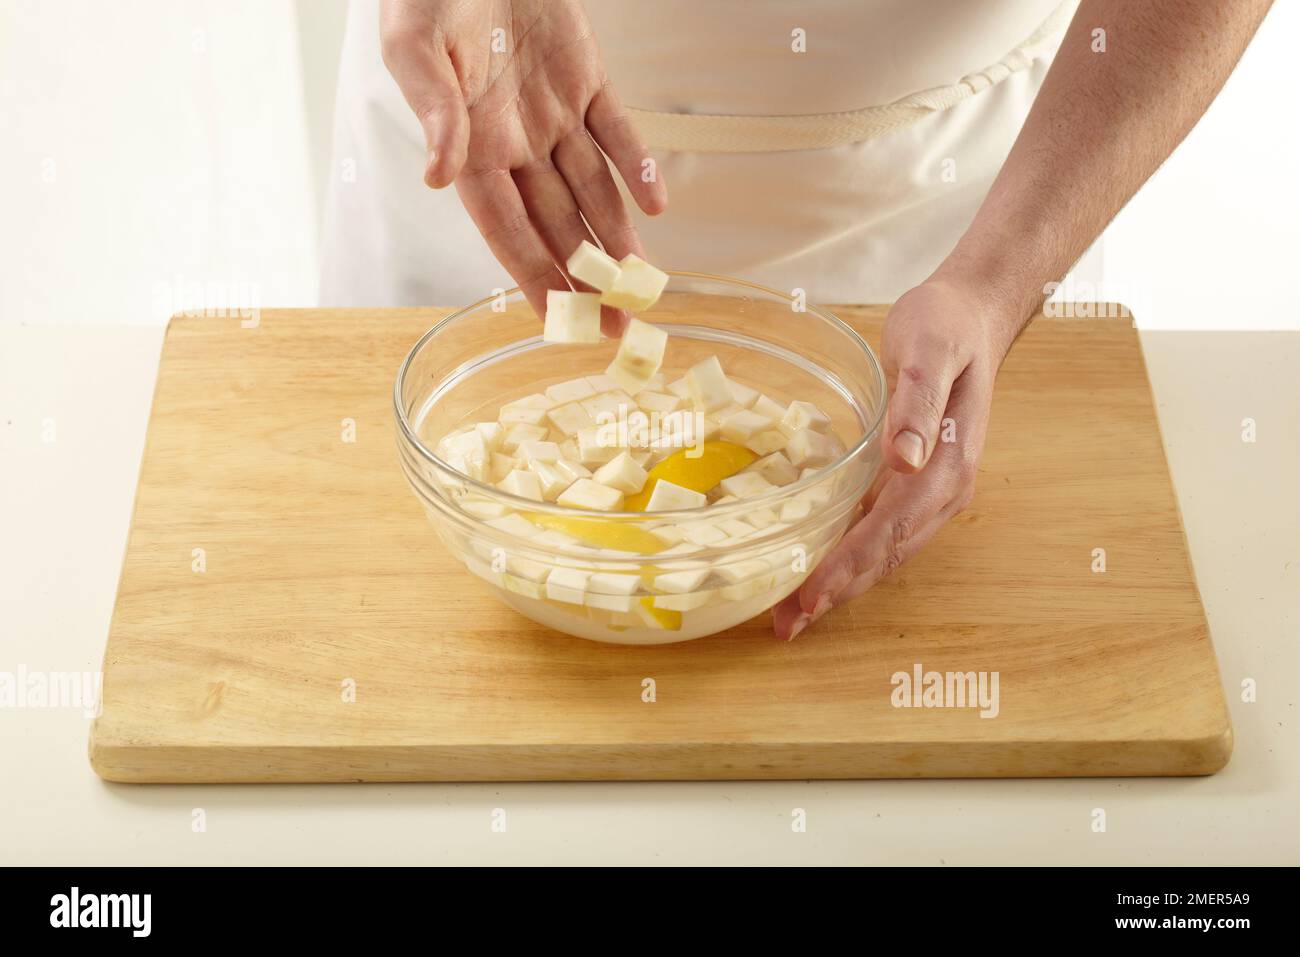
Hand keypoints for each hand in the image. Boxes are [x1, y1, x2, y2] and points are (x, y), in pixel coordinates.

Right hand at [380, 0, 666, 324]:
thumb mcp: (415, 46)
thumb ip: (432, 111)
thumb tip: (436, 177)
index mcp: (470, 146)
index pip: (506, 229)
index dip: (533, 277)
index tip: (559, 322)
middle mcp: (514, 142)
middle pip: (555, 225)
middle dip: (584, 278)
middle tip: (615, 323)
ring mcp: (553, 113)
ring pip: (591, 190)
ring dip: (615, 236)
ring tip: (642, 282)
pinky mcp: (584, 79)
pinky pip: (616, 132)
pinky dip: (637, 167)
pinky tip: (656, 207)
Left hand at [772, 279, 1008, 640]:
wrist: (969, 314)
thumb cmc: (944, 326)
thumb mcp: (930, 350)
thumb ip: (918, 402)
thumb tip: (908, 459)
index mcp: (948, 465)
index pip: (890, 529)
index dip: (848, 567)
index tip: (810, 599)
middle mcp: (943, 489)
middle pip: (885, 554)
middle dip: (837, 592)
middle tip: (786, 627)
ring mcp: (931, 489)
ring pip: (883, 550)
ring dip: (841, 583)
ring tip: (793, 614)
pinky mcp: (914, 481)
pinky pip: (879, 529)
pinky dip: (848, 555)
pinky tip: (817, 567)